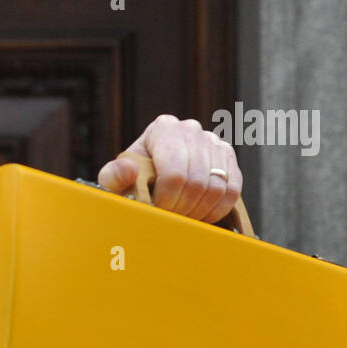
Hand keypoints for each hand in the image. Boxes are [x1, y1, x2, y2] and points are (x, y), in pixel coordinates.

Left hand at [96, 115, 243, 224]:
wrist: (150, 176)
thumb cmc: (131, 179)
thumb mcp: (115, 179)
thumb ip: (114, 176)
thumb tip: (128, 170)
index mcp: (163, 129)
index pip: (174, 173)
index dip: (168, 200)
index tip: (158, 211)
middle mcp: (190, 129)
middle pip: (196, 182)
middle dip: (182, 208)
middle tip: (170, 218)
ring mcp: (212, 141)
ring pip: (217, 187)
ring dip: (199, 211)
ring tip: (182, 217)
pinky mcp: (227, 157)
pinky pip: (232, 189)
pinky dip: (217, 209)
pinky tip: (200, 215)